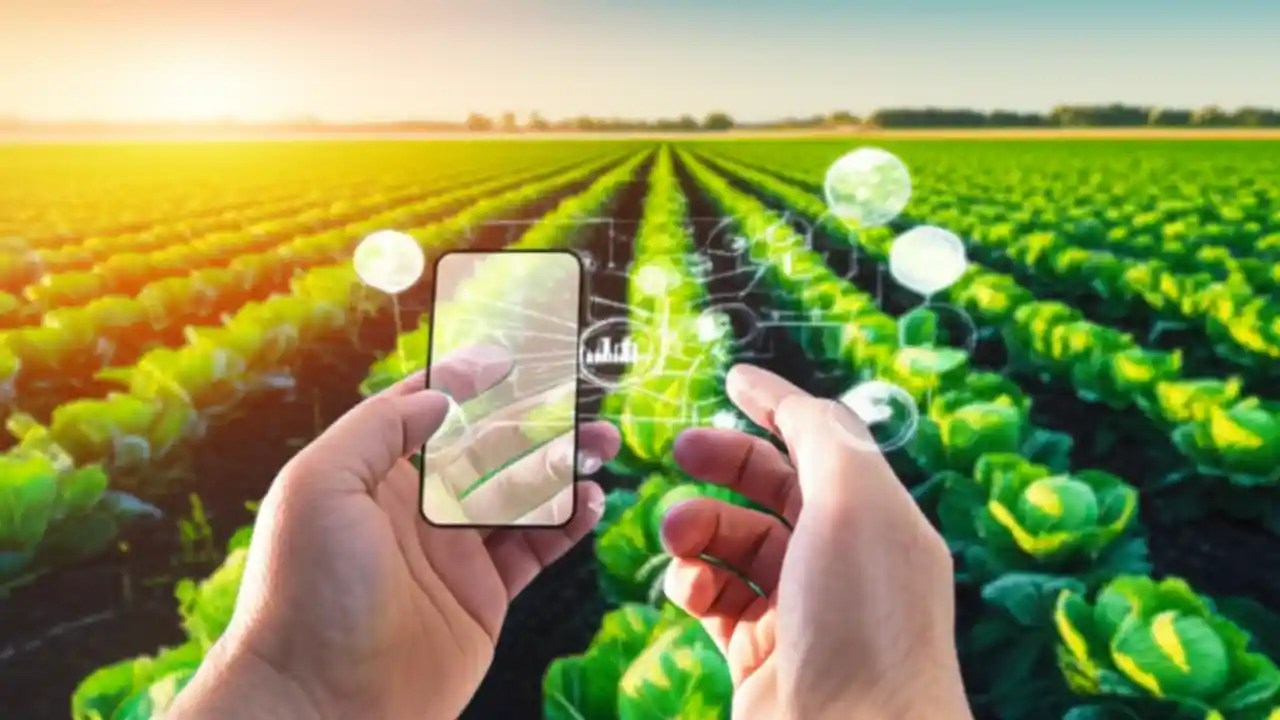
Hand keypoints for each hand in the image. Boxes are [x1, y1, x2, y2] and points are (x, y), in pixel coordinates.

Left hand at [168, 345, 619, 719]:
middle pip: (489, 447)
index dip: (470, 382)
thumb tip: (440, 397)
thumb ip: (378, 429)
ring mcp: (454, 552)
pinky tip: (590, 502)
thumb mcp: (319, 487)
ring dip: (563, 465)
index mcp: (374, 474)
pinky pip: (536, 548)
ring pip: (521, 493)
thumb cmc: (304, 593)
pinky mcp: (484, 596)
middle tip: (584, 402)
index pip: (429, 410)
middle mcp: (417, 508)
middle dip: (537, 420)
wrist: (319, 705)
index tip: (515, 357)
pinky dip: (568, 522)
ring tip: (601, 447)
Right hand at [662, 364, 971, 719]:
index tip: (732, 379)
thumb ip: (822, 435)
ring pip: (735, 543)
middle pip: (774, 488)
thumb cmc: (863, 621)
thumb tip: (786, 395)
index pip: (825, 442)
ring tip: (676, 534)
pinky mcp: (761, 657)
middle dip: (726, 463)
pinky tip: (687, 587)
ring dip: (698, 526)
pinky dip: (693, 583)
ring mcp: (800, 611)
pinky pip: (716, 600)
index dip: (779, 405)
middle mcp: (842, 561)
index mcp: (876, 518)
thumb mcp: (854, 501)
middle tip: (680, 449)